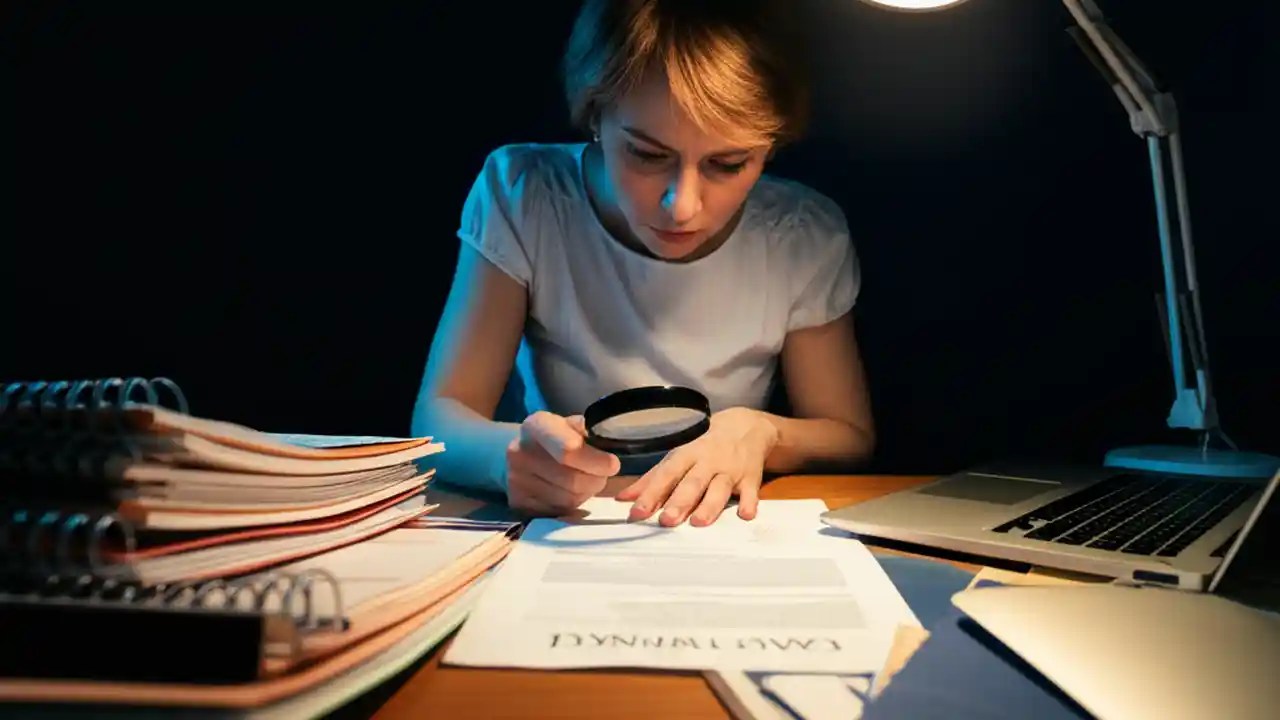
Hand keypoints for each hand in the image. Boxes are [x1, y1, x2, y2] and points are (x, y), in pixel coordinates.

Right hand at [505, 411, 620, 515]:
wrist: (527, 455)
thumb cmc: (561, 438)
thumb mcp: (576, 427)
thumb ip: (594, 436)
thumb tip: (610, 461)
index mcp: (536, 425)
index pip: (569, 449)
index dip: (596, 461)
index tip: (613, 465)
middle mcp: (519, 451)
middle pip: (573, 479)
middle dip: (595, 480)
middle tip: (598, 474)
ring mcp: (515, 480)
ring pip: (569, 499)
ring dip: (584, 494)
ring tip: (580, 481)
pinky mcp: (517, 503)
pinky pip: (558, 513)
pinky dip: (570, 507)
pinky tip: (565, 493)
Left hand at [615, 407, 777, 526]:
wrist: (746, 427)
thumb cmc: (704, 445)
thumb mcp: (678, 456)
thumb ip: (652, 479)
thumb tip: (623, 499)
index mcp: (686, 455)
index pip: (666, 474)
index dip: (651, 493)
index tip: (637, 512)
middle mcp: (707, 462)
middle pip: (692, 482)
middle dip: (679, 501)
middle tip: (666, 520)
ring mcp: (730, 470)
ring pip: (719, 488)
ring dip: (710, 505)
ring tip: (698, 522)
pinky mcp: (751, 478)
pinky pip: (752, 491)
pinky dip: (750, 502)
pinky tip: (746, 515)